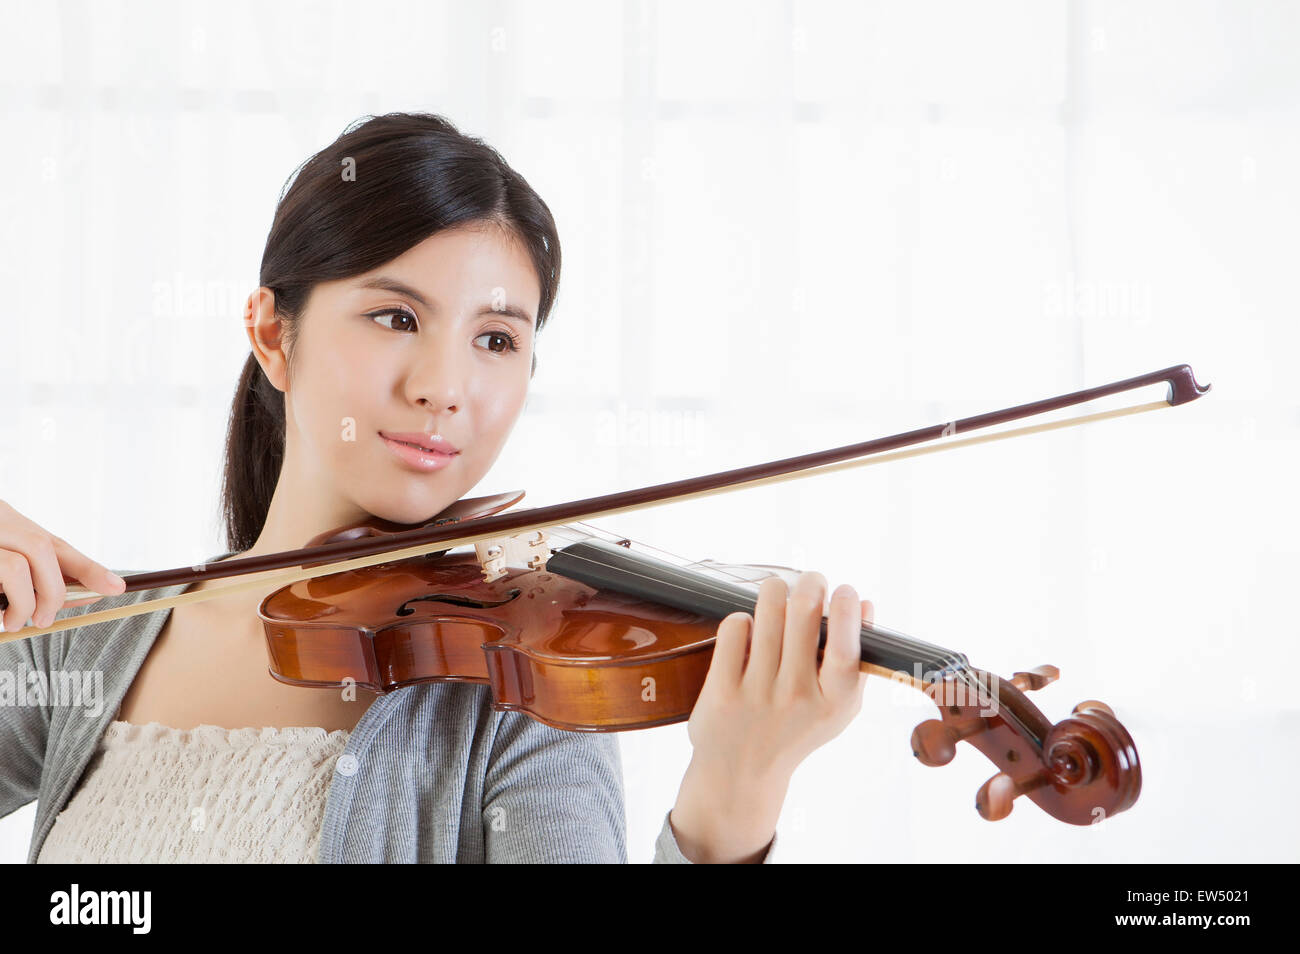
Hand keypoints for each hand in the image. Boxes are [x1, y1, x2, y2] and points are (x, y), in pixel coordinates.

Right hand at [0, 499, 126, 631]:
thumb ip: (42, 578)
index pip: (56, 543)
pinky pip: (4, 575)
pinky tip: (1, 617)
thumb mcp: (8, 567)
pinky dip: (13, 601)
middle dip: (54, 590)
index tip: (117, 587)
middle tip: (45, 619)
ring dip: (28, 601)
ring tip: (15, 622)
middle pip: (43, 548)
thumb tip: (92, 593)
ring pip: (19, 566)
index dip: (89, 568)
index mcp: (8, 521)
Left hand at [669, 572, 870, 861]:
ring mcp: (757, 692)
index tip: (845, 591)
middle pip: (803, 613)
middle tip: (812, 582)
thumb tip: (867, 606)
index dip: (847, 611)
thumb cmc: (795, 731)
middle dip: (810, 583)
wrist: (741, 775)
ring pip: (767, 611)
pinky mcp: (722, 689)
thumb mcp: (837, 709)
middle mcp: (796, 696)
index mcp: (833, 702)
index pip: (845, 649)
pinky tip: (749, 630)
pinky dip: (743, 619)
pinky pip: (735, 628)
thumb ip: (856, 662)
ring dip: (775, 590)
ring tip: (779, 592)